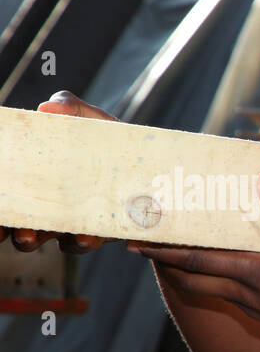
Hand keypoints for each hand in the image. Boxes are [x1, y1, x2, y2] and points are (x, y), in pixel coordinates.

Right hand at [2, 92, 119, 252]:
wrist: (153, 162)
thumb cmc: (109, 139)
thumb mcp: (90, 119)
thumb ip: (70, 108)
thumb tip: (47, 108)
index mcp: (36, 176)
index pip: (8, 194)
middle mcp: (48, 203)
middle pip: (18, 223)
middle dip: (13, 230)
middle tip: (16, 231)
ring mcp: (72, 221)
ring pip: (46, 238)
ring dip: (34, 238)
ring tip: (32, 237)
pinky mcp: (99, 232)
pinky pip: (82, 242)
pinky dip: (80, 242)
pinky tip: (85, 237)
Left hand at [127, 172, 259, 351]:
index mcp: (253, 274)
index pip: (196, 261)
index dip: (164, 251)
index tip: (137, 242)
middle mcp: (246, 293)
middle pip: (192, 280)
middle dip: (166, 265)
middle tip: (143, 250)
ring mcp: (256, 307)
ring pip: (209, 291)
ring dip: (187, 276)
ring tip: (176, 260)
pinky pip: (230, 297)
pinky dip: (215, 284)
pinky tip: (226, 276)